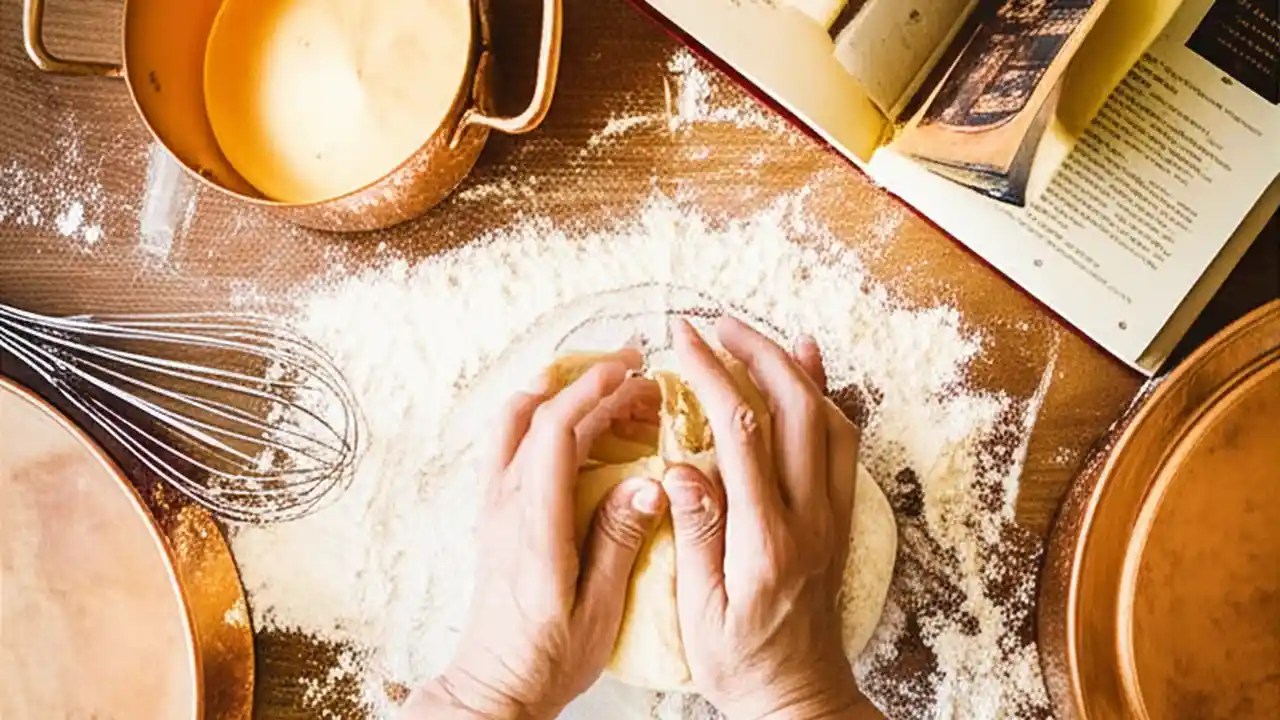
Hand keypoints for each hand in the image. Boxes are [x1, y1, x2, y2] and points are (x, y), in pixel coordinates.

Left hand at [403, 349, 666, 719]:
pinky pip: (510, 440)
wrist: (496, 682)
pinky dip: (544, 413)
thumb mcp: (598, 608)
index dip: (593, 389)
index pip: (556, 431)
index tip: (632, 369)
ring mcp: (494, 503)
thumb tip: (650, 484)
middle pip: (538, 413)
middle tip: (639, 376)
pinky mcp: (495, 510)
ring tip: (610, 387)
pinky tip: (578, 420)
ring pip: (516, 420)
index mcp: (534, 524)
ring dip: (561, 391)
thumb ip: (620, 541)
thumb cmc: (547, 657)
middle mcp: (505, 504)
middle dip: (590, 382)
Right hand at [665, 317, 878, 719]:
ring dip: (794, 369)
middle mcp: (809, 516)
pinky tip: (809, 375)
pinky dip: (828, 401)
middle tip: (717, 324)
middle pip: (794, 409)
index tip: (685, 340)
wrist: (799, 696)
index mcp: (766, 537)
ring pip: (828, 419)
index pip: (742, 432)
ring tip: (759, 335)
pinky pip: (844, 446)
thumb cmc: (742, 662)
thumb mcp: (700, 611)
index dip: (713, 374)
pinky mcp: (839, 518)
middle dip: (755, 353)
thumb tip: (682, 468)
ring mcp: (831, 514)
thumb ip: (696, 534)